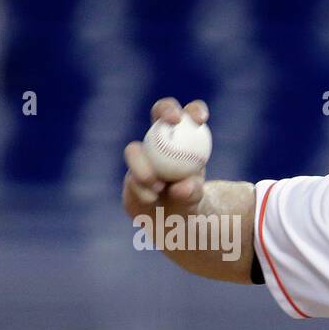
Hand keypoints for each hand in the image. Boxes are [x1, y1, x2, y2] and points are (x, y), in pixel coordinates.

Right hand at [122, 98, 208, 217]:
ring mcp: (142, 155)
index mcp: (184, 139)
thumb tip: (182, 186)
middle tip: (172, 121)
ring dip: (145, 168)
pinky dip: (141, 189)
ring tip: (158, 187)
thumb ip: (192, 191)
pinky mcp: (128, 174)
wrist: (173, 220)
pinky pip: (131, 178)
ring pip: (134, 149)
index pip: (190, 116)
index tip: (200, 120)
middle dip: (166, 109)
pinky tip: (151, 199)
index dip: (194, 110)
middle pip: (160, 112)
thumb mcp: (196, 197)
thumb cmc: (190, 199)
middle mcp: (160, 140)